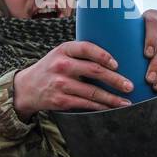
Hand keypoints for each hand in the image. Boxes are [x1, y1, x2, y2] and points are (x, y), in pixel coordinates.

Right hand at [13, 41, 133, 119]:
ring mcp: (60, 84)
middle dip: (115, 80)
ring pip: (92, 92)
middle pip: (94, 71)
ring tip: (126, 102)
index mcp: (63, 50)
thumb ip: (81, 53)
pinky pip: (85, 104)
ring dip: (112, 98)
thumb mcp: (60, 54)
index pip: (87, 48)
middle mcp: (61, 65)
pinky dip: (100, 107)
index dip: (104, 56)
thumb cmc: (51, 68)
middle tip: (130, 86)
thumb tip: (113, 59)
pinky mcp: (60, 100)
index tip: (117, 64)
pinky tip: (110, 108)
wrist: (27, 87)